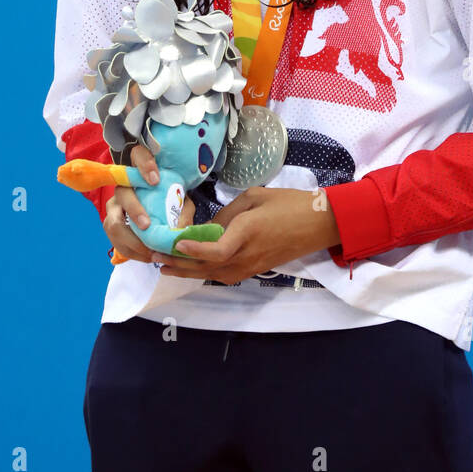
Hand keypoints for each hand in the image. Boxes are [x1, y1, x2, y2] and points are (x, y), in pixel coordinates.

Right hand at [102, 142, 195, 262]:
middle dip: (135, 211)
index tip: (156, 179)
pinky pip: (115, 240)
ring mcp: (114, 207)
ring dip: (131, 240)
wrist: (152, 206)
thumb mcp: (179, 199)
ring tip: (152, 252)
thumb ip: (183, 208)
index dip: (146, 166)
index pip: (140, 157)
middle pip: (123, 195)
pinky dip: (131, 251)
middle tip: (148, 226)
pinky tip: (147, 256)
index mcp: (140, 172)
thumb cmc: (167, 199)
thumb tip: (182, 229)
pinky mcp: (112, 225)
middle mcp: (123, 187)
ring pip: (113, 223)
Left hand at [152, 186, 339, 281]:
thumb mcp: (255, 197)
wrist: (318, 225)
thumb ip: (228, 213)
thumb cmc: (288, 204)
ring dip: (188, 271)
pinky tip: (192, 266)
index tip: (173, 245)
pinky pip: (223, 274)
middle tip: (154, 258)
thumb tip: (209, 228)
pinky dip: (204, 271)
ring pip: (213, 274)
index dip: (193, 251)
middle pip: (206, 268)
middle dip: (178, 265)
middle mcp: (245, 256)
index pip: (214, 251)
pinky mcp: (254, 270)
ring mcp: (250, 267)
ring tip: (165, 265)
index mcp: (247, 234)